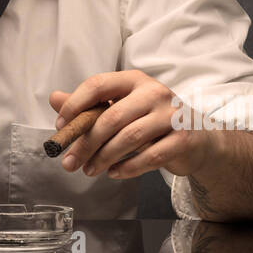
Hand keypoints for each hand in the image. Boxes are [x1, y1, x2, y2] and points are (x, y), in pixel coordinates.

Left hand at [49, 71, 214, 179]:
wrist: (199, 138)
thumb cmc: (152, 121)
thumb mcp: (121, 108)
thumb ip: (90, 105)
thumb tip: (54, 98)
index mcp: (134, 80)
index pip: (99, 84)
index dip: (75, 103)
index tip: (60, 125)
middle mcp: (154, 92)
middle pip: (111, 117)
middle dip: (86, 143)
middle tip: (69, 162)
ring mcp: (171, 115)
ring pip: (129, 138)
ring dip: (104, 157)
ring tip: (89, 170)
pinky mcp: (183, 138)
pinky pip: (150, 156)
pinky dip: (128, 167)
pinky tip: (114, 173)